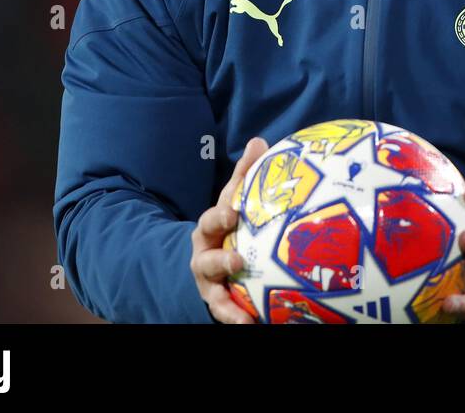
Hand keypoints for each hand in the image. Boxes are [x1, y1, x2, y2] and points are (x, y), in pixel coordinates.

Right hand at [191, 136, 267, 323]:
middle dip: (220, 258)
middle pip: (207, 256)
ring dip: (224, 297)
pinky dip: (234, 318)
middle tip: (237, 260)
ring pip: (212, 287)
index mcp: (212, 225)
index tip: (234, 211)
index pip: (215, 216)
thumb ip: (246, 174)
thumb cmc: (229, 222)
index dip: (222, 213)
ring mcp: (208, 279)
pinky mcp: (216, 299)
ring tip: (241, 311)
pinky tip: (249, 324)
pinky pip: (223, 310)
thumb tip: (260, 141)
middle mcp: (205, 253)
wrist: (206, 258)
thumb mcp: (235, 198)